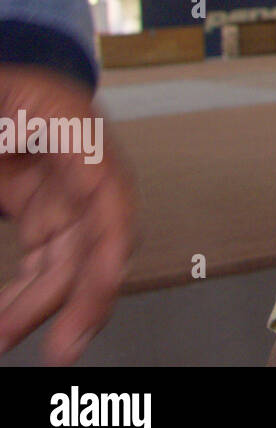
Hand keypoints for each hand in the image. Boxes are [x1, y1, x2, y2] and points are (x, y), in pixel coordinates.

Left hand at [0, 65, 135, 363]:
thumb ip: (7, 132)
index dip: (112, 242)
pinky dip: (30, 294)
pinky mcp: (44, 210)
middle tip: (63, 346)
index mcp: (76, 128)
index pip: (110, 192)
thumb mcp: (0, 99)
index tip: (102, 283)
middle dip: (83, 296)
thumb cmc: (8, 86)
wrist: (2, 81)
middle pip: (98, 238)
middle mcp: (84, 167)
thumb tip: (38, 179)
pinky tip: (10, 319)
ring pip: (72, 261)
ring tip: (5, 340)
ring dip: (45, 306)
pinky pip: (48, 261)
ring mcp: (65, 192)